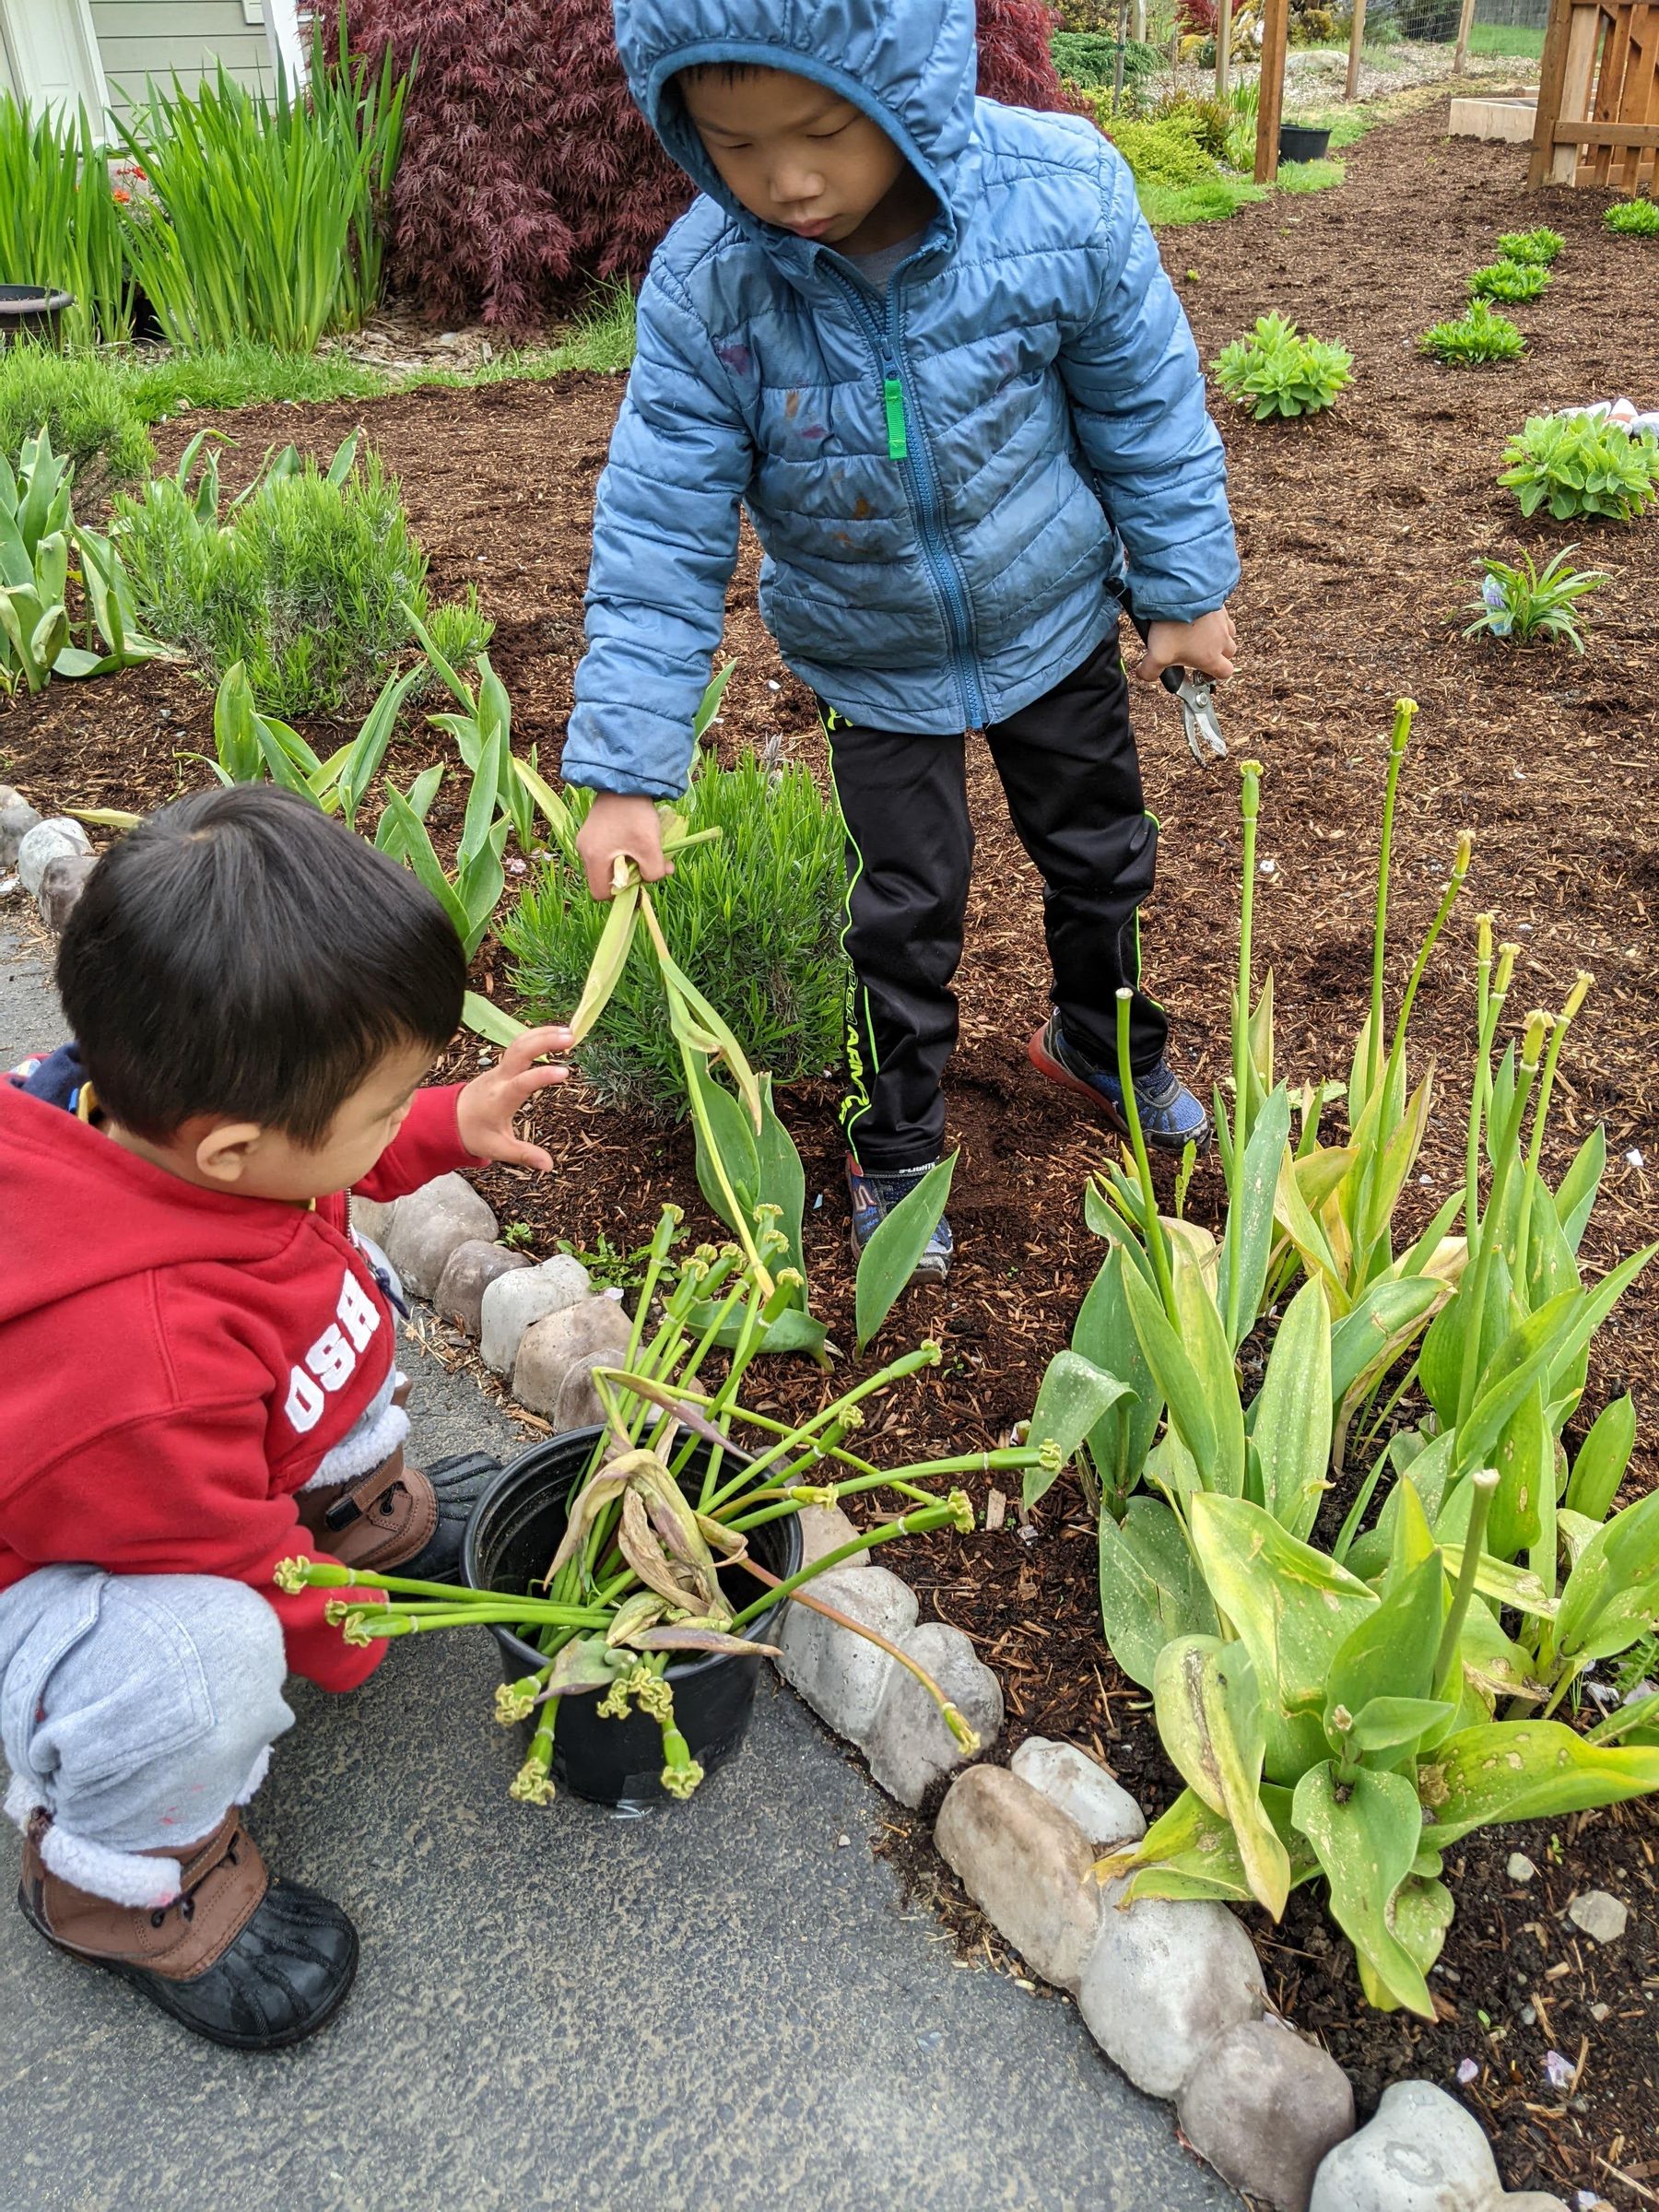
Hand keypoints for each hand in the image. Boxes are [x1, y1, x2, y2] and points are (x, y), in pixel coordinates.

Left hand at [456, 1024, 572, 1171]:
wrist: (448, 1118)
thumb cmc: (474, 1133)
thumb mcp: (497, 1149)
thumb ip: (523, 1155)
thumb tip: (549, 1166)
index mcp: (499, 1099)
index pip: (522, 1083)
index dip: (542, 1076)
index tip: (565, 1072)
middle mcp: (499, 1078)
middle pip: (519, 1051)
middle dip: (544, 1041)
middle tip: (570, 1037)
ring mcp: (499, 1068)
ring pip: (519, 1043)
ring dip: (543, 1034)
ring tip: (569, 1032)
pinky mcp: (502, 1064)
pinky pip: (519, 1045)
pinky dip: (537, 1036)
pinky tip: (555, 1034)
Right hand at [576, 793, 670, 900]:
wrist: (625, 780)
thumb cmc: (635, 815)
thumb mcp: (650, 847)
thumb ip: (653, 872)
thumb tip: (652, 879)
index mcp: (593, 858)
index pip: (601, 893)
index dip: (621, 895)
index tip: (640, 884)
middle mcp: (585, 851)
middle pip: (606, 879)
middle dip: (632, 877)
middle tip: (653, 866)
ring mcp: (588, 839)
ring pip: (610, 864)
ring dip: (632, 863)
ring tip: (652, 851)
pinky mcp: (595, 830)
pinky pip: (610, 850)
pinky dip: (626, 851)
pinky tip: (641, 840)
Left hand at [1134, 608, 1236, 686]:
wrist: (1181, 594)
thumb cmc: (1173, 627)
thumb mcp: (1156, 655)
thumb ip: (1150, 671)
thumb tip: (1144, 675)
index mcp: (1210, 657)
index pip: (1225, 672)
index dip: (1214, 675)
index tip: (1201, 672)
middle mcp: (1222, 640)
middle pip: (1229, 652)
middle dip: (1217, 655)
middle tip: (1198, 652)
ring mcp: (1223, 621)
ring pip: (1228, 633)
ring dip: (1218, 636)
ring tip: (1199, 634)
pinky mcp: (1219, 604)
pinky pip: (1222, 615)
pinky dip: (1214, 618)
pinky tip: (1198, 616)